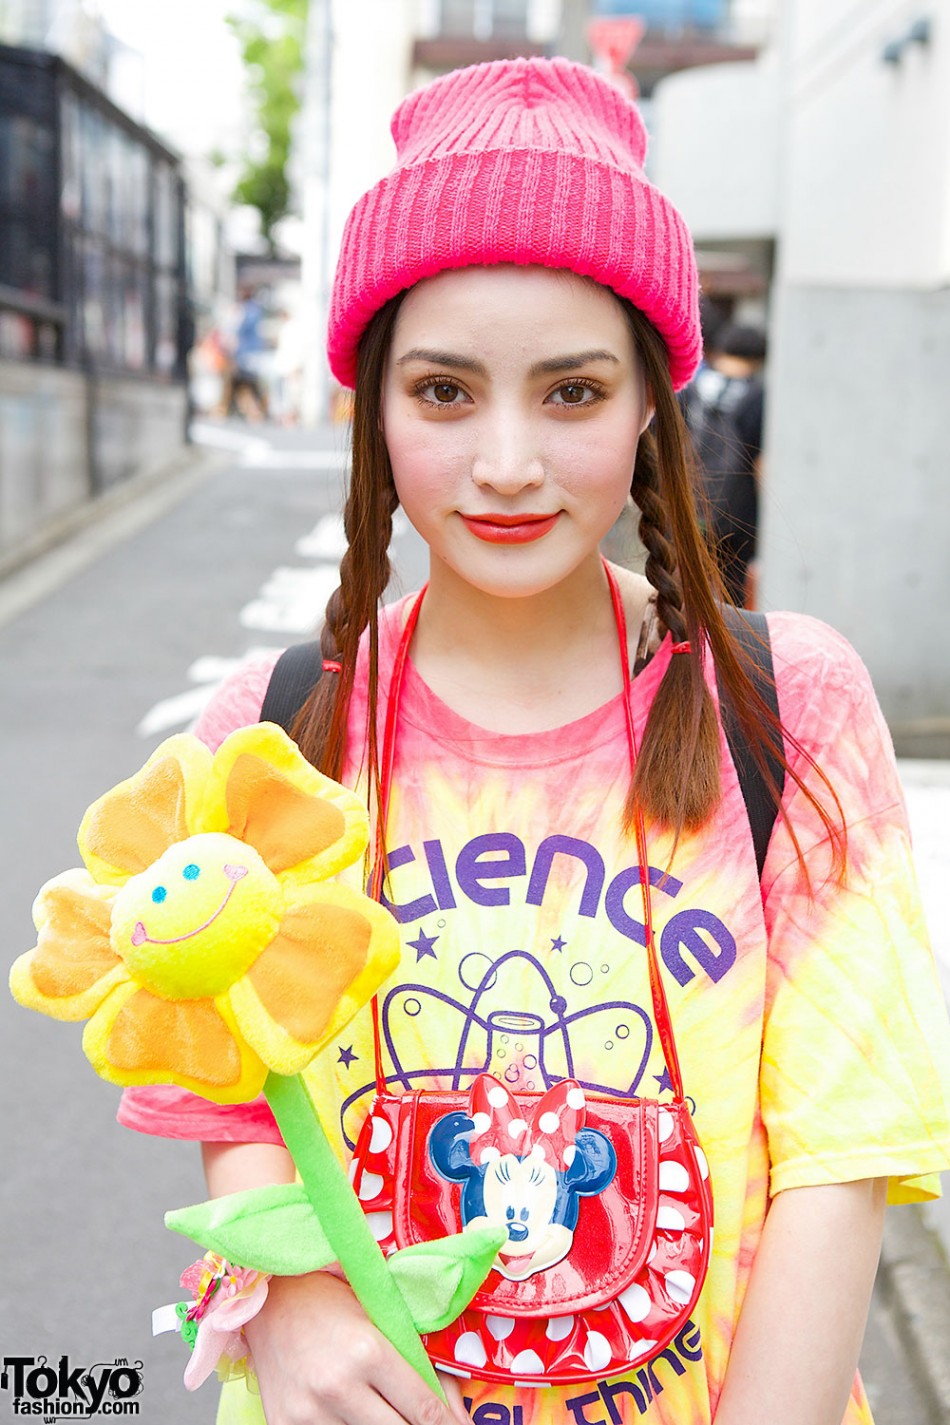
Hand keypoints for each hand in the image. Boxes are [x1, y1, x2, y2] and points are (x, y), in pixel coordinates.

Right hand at [244, 1271, 469, 1424]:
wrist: (270, 1298)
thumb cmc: (332, 1300)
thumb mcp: (382, 1318)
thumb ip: (419, 1360)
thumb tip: (456, 1412)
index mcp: (369, 1351)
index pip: (424, 1409)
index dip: (446, 1423)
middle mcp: (338, 1385)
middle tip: (420, 1418)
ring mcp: (308, 1412)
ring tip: (380, 1408)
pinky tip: (353, 1415)